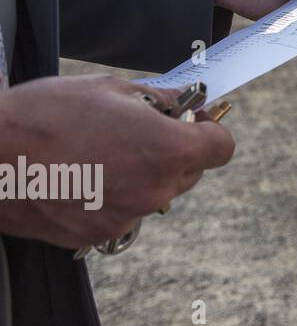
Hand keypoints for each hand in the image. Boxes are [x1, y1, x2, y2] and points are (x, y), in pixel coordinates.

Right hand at [0, 75, 234, 249]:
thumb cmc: (45, 114)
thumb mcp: (110, 89)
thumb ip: (159, 98)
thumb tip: (183, 101)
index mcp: (166, 149)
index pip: (221, 147)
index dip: (208, 130)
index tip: (192, 120)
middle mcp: (153, 190)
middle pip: (190, 172)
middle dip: (174, 150)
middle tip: (141, 130)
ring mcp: (125, 217)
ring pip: (155, 193)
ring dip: (142, 175)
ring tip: (101, 151)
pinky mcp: (96, 236)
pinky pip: (122, 213)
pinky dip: (112, 196)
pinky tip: (83, 175)